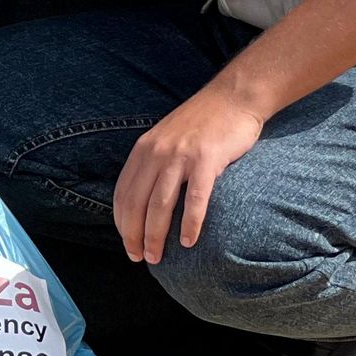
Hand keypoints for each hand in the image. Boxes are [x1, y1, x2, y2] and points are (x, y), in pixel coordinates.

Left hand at [112, 83, 265, 262]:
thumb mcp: (166, 138)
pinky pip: (194, 199)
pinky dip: (189, 224)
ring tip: (157, 257)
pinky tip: (188, 242)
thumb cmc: (203, 123)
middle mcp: (156, 152)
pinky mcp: (206, 159)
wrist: (233, 97)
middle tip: (140, 258)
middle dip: (134, 236)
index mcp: (144, 149)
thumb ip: (153, 163)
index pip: (123, 194)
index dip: (122, 224)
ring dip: (155, 236)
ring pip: (160, 205)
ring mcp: (180, 155)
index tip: (128, 244)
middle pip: (136, 203)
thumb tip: (145, 201)